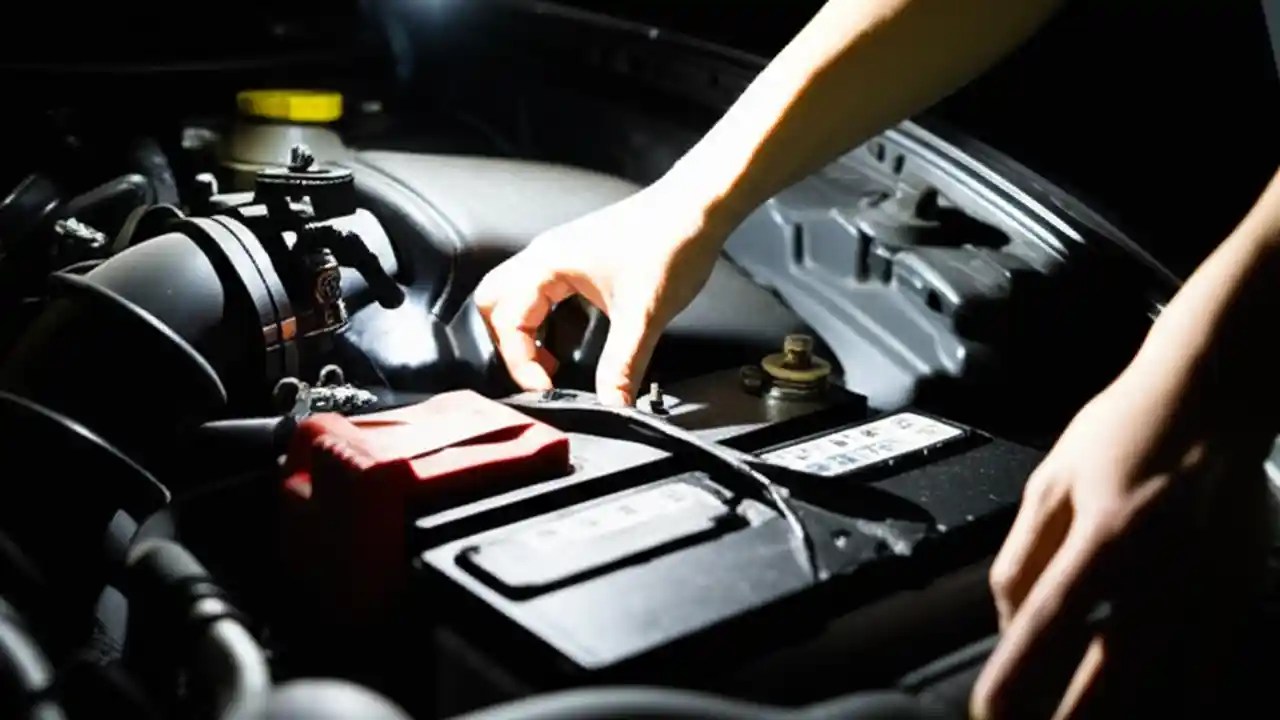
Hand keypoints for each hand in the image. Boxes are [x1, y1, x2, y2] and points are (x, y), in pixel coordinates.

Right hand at [474, 183, 729, 405]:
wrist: (699, 206)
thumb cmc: (671, 242)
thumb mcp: (644, 314)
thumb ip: (624, 364)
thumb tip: (612, 405)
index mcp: (548, 262)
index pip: (507, 320)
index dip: (521, 362)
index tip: (547, 391)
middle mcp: (545, 255)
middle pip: (494, 302)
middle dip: (508, 345)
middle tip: (539, 375)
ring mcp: (559, 254)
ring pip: (514, 296)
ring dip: (523, 333)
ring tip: (551, 364)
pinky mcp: (577, 259)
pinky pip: (539, 292)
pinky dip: (541, 320)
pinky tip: (566, 339)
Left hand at [970, 363, 1273, 718]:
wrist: (1214, 396)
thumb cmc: (1123, 433)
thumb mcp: (1049, 483)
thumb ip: (1022, 559)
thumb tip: (1008, 627)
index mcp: (1105, 534)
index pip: (1048, 625)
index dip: (1015, 679)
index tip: (990, 713)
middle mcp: (1164, 570)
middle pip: (1114, 675)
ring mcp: (1213, 590)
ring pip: (1175, 688)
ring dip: (1127, 715)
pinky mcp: (1243, 598)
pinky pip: (1214, 673)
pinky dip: (1184, 701)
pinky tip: (1156, 709)